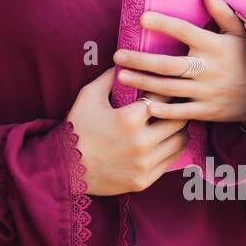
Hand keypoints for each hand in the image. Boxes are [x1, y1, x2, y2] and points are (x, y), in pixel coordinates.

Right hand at [66, 68, 188, 196]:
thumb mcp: (88, 96)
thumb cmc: (77, 129)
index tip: (168, 85)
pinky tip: (167, 140)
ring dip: (178, 129)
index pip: (163, 97)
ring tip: (173, 121)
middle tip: (176, 103)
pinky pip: (171, 160)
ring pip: (180, 140)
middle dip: (177, 108)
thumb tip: (126, 65)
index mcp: (130, 119)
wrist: (65, 168)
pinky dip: (172, 148)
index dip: (167, 89)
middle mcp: (142, 142)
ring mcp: (145, 164)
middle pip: (178, 119)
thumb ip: (109, 78)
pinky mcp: (145, 180)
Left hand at [112, 0, 245, 125]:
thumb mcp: (242, 33)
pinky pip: (180, 112)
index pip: (186, 32)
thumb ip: (223, 13)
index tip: (142, 17)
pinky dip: (162, 110)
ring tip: (121, 75)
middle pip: (169, 64)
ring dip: (143, 82)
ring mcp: (207, 92)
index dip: (164, 24)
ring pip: (169, 88)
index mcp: (215, 46)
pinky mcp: (207, 111)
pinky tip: (142, 104)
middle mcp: (209, 69)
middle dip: (141, 59)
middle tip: (117, 54)